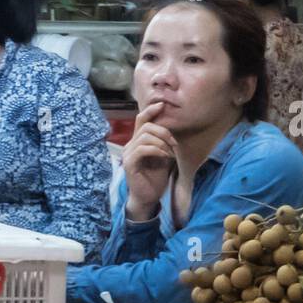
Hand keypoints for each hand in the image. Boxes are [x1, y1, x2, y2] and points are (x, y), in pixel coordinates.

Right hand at [121, 102, 177, 220]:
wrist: (148, 197)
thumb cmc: (156, 178)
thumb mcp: (164, 156)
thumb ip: (164, 142)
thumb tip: (173, 127)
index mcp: (137, 141)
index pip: (141, 119)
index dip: (151, 111)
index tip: (163, 105)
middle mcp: (130, 145)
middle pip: (146, 126)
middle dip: (164, 132)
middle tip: (174, 144)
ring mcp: (128, 154)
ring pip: (145, 136)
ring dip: (162, 143)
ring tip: (170, 153)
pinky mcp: (130, 163)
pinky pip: (143, 149)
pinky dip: (158, 150)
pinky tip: (166, 157)